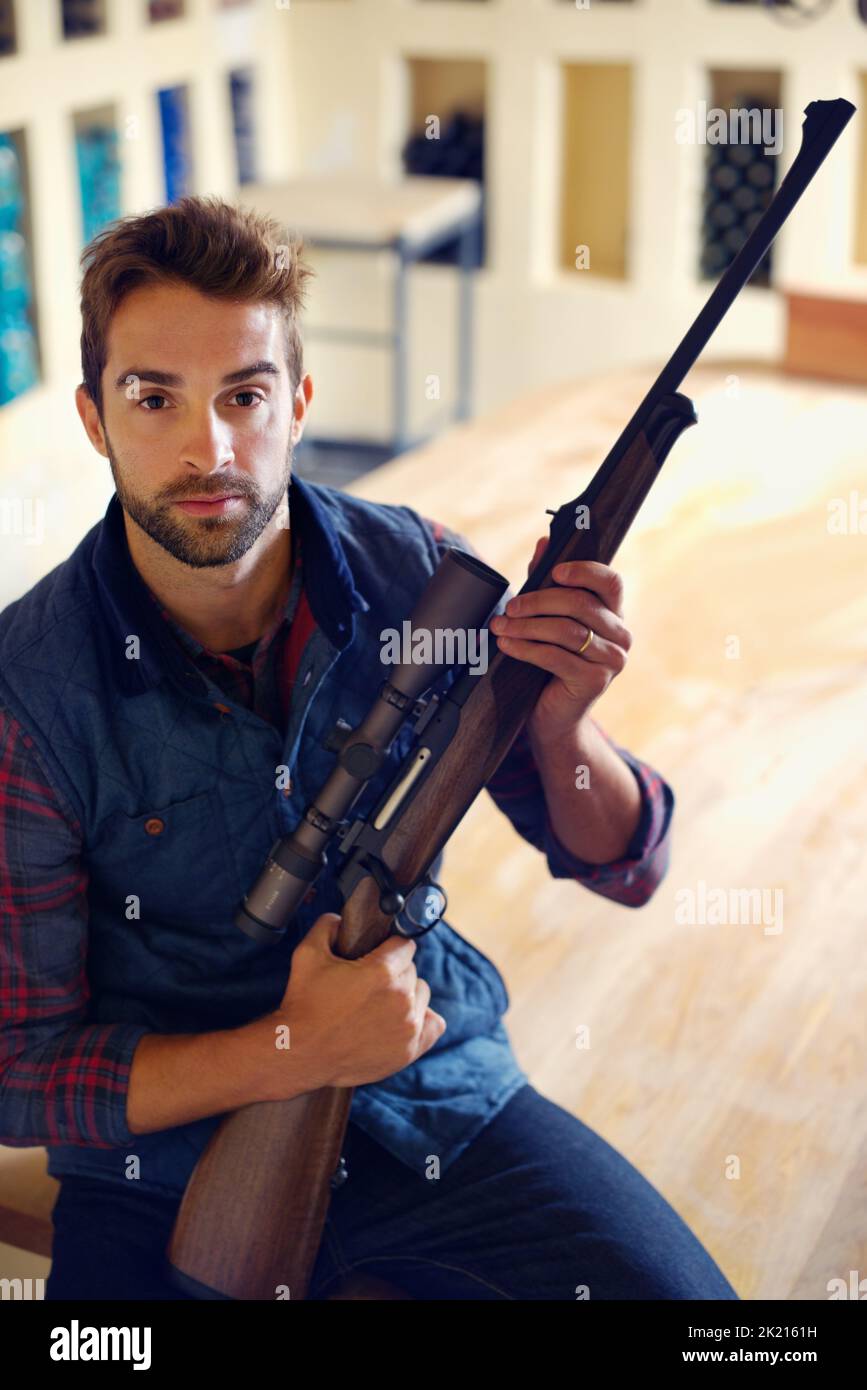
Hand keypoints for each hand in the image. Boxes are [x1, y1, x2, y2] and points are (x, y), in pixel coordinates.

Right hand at [265, 913, 446, 1095]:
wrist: (300, 1053)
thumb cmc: (304, 1005)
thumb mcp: (308, 955)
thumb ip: (328, 926)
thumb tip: (341, 920)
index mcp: (383, 972)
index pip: (404, 945)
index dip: (389, 947)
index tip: (376, 956)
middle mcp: (401, 998)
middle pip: (412, 970)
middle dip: (394, 972)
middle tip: (369, 983)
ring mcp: (408, 1026)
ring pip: (422, 995)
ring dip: (407, 995)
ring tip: (381, 1003)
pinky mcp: (409, 1050)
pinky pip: (435, 1025)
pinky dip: (422, 1020)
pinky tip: (402, 1020)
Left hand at [489, 537, 632, 743]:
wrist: (554, 718)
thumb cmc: (551, 665)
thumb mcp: (549, 620)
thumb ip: (548, 584)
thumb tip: (544, 542)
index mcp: (614, 615)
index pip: (610, 582)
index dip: (583, 571)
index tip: (552, 573)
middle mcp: (621, 637)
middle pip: (581, 604)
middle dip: (538, 601)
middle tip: (509, 606)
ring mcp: (612, 661)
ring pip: (567, 631)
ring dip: (527, 625)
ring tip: (500, 625)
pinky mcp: (594, 682)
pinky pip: (555, 657)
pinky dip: (525, 648)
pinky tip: (506, 644)